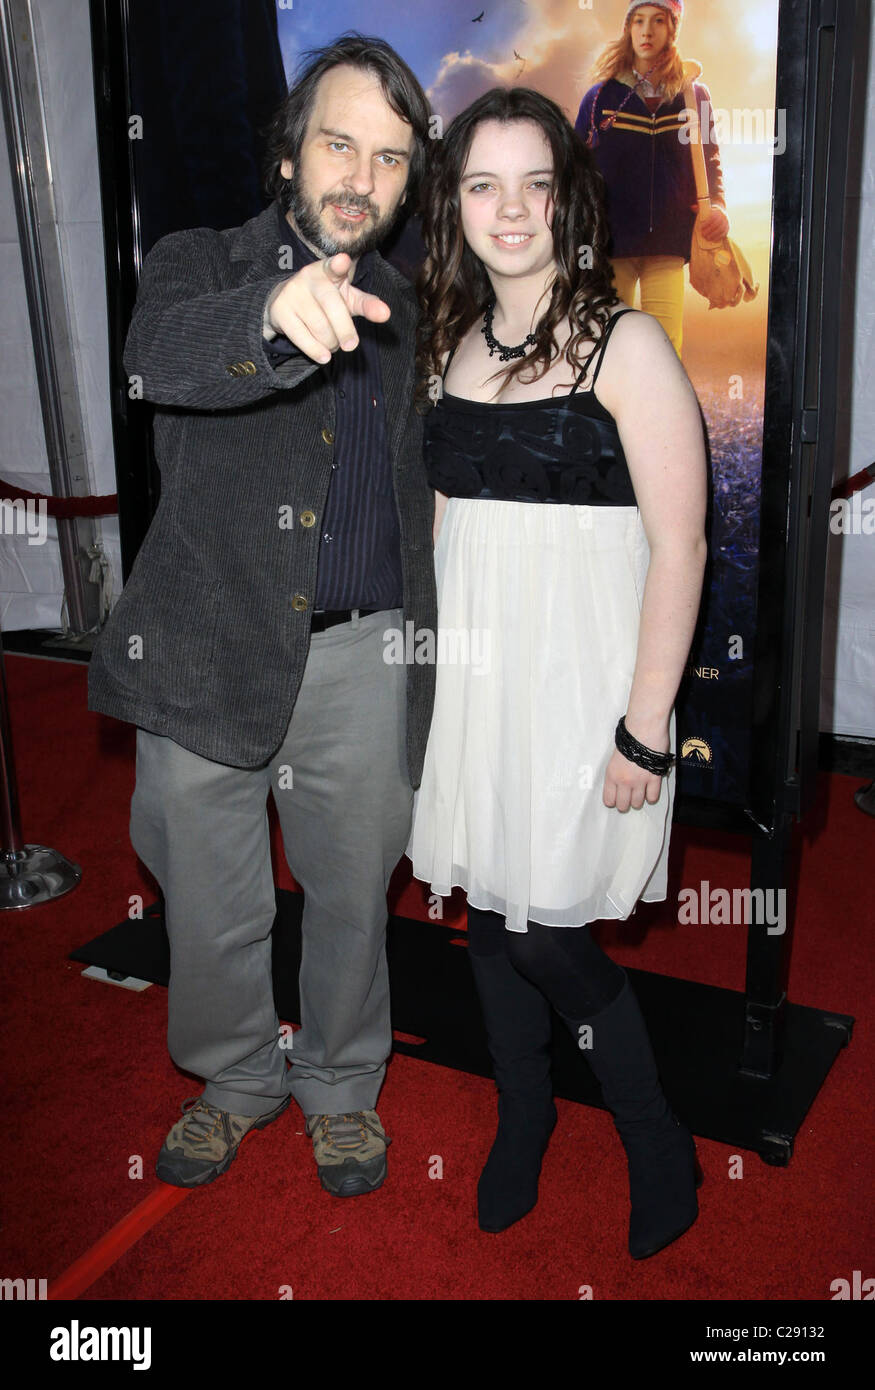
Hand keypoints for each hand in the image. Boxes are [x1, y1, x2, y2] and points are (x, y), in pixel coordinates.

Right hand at [267, 253, 390, 363]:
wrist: (283, 301)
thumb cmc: (324, 300)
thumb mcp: (347, 298)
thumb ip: (366, 304)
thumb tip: (386, 313)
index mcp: (327, 270)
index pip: (334, 267)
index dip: (338, 265)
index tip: (343, 261)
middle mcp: (308, 277)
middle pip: (333, 308)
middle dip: (346, 331)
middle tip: (351, 345)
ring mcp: (292, 294)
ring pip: (320, 328)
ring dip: (332, 343)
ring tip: (332, 343)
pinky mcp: (280, 311)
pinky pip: (303, 339)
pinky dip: (317, 351)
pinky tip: (324, 355)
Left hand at [602, 718, 669, 811]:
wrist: (643, 727)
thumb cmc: (629, 737)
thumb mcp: (615, 757)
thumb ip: (617, 772)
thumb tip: (620, 783)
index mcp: (611, 774)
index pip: (608, 800)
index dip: (613, 801)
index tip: (617, 798)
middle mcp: (624, 781)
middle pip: (623, 805)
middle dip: (626, 803)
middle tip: (629, 797)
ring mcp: (639, 781)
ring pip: (638, 803)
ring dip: (639, 800)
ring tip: (640, 792)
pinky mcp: (654, 777)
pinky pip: (653, 797)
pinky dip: (652, 796)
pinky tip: (650, 790)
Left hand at [697, 206, 729, 239]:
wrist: (720, 212)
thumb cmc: (710, 212)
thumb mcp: (704, 209)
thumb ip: (699, 208)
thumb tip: (692, 207)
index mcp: (717, 211)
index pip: (712, 217)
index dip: (706, 223)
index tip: (701, 228)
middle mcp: (723, 216)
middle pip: (717, 224)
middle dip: (709, 231)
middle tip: (703, 235)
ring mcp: (726, 222)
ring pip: (721, 229)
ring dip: (714, 235)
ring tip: (707, 238)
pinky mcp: (728, 227)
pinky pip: (724, 233)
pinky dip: (719, 237)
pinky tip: (713, 240)